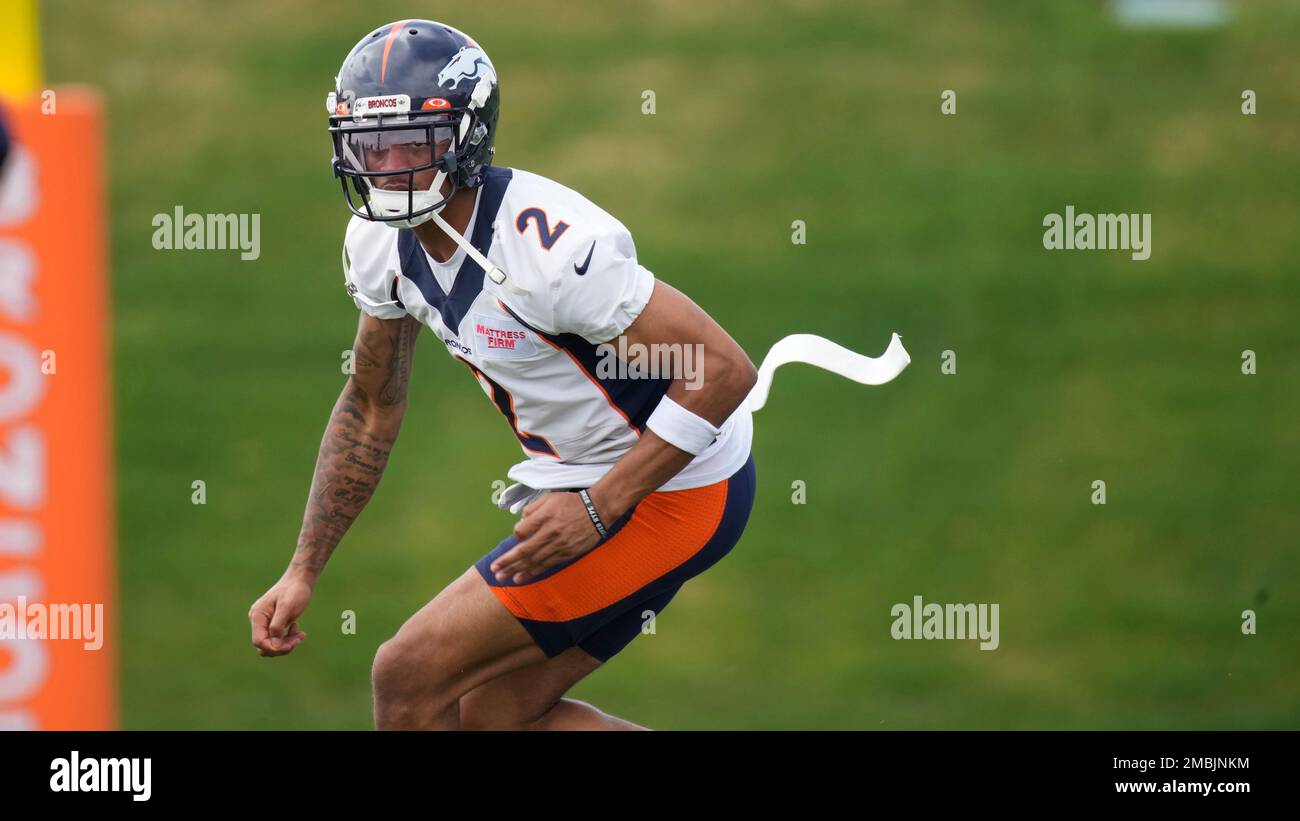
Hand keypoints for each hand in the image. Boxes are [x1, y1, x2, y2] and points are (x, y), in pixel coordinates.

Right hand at [249, 571, 312, 656]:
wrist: (300, 579)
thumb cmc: (294, 590)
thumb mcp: (287, 606)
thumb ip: (278, 624)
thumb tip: (274, 641)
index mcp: (258, 616)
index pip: (259, 641)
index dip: (273, 648)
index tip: (290, 646)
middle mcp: (258, 620)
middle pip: (265, 645)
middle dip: (282, 647)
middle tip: (298, 639)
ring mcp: (265, 622)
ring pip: (272, 643)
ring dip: (287, 643)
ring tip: (300, 635)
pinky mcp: (273, 623)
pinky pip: (277, 638)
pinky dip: (288, 638)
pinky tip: (298, 629)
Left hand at [490, 492, 604, 583]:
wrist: (598, 510)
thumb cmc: (572, 503)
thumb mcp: (550, 497)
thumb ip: (533, 508)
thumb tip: (522, 521)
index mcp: (545, 517)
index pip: (521, 531)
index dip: (516, 535)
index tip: (517, 536)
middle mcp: (550, 533)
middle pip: (524, 550)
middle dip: (507, 561)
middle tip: (494, 570)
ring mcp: (559, 546)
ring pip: (534, 561)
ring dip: (517, 570)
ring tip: (504, 578)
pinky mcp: (566, 554)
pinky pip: (547, 565)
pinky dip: (533, 572)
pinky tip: (523, 577)